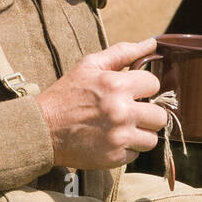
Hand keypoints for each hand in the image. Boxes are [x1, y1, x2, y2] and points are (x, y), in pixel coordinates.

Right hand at [36, 38, 167, 169]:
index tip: (132, 92)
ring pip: (152, 138)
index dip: (143, 87)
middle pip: (160, 116)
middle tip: (131, 112)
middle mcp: (121, 112)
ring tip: (122, 128)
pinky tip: (110, 140)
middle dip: (148, 113)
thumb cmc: (66, 94)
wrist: (42, 129)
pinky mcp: (114, 157)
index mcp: (116, 85)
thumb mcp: (89, 66)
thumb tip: (151, 43)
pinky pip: (136, 154)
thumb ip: (122, 52)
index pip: (154, 85)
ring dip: (140, 134)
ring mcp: (119, 137)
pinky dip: (126, 149)